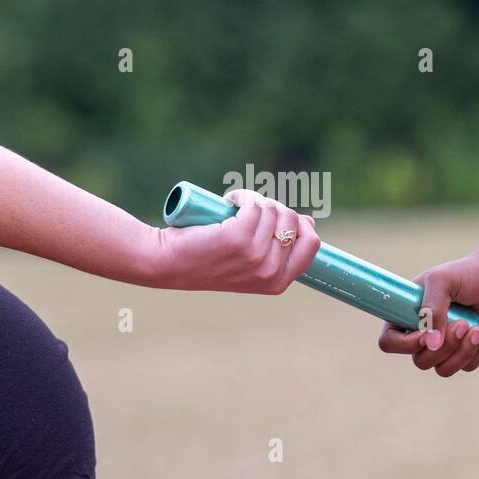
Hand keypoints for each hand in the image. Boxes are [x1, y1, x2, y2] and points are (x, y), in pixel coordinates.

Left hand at [152, 189, 319, 292]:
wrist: (168, 263)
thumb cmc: (209, 259)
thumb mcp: (250, 260)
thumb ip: (279, 247)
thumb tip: (308, 222)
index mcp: (277, 282)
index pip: (310, 244)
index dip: (300, 224)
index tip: (278, 217)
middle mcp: (269, 272)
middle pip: (294, 222)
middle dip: (275, 208)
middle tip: (248, 211)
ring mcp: (254, 256)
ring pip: (273, 210)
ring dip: (253, 200)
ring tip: (232, 208)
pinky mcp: (237, 238)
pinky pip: (254, 204)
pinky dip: (241, 196)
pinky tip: (226, 201)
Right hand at [378, 252, 478, 375]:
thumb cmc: (467, 273)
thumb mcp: (443, 280)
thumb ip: (433, 309)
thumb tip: (432, 345)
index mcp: (406, 314)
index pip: (390, 342)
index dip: (405, 345)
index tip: (427, 334)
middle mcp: (422, 333)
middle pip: (421, 361)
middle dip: (446, 347)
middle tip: (463, 324)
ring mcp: (444, 345)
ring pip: (443, 369)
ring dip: (463, 352)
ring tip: (478, 329)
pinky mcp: (465, 351)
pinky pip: (466, 367)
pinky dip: (478, 352)